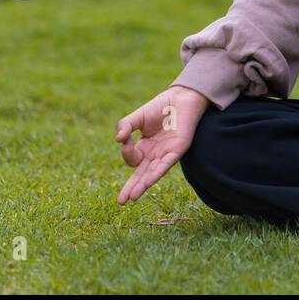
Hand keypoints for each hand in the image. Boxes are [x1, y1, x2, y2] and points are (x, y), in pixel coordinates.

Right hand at [115, 85, 211, 204]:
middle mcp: (155, 154)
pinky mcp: (178, 150)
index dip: (125, 151)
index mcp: (145, 147)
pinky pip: (166, 165)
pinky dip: (156, 173)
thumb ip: (125, 126)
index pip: (131, 158)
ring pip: (152, 173)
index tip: (124, 137)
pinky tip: (147, 182)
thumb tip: (117, 139)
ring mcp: (167, 153)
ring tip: (132, 198)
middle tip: (121, 202)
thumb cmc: (160, 107)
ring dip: (142, 185)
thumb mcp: (137, 117)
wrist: (182, 98)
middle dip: (130, 188)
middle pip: (141, 175)